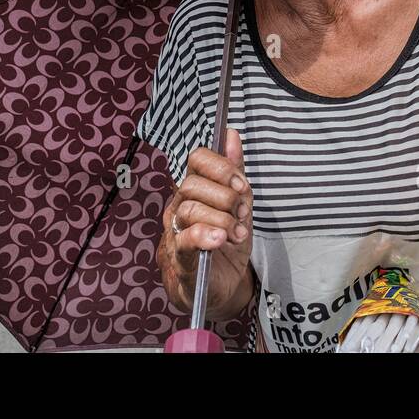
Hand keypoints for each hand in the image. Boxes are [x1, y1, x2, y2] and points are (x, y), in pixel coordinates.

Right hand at [158, 128, 253, 320]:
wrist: (223, 283)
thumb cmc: (227, 240)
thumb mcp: (239, 203)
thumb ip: (234, 171)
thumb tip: (231, 135)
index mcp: (195, 188)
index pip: (196, 159)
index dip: (221, 166)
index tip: (242, 184)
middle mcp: (180, 206)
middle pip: (192, 184)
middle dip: (225, 197)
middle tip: (242, 214)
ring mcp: (176, 231)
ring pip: (189, 209)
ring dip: (222, 220)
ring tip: (238, 234)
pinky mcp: (179, 258)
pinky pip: (185, 240)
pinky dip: (205, 236)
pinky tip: (221, 240)